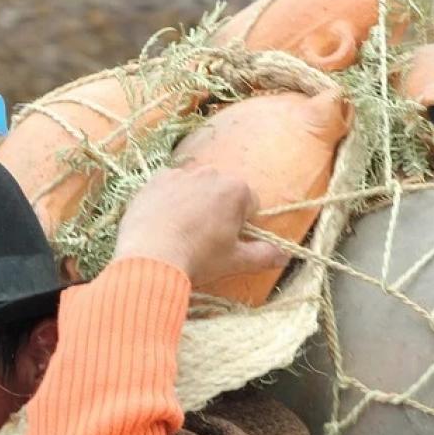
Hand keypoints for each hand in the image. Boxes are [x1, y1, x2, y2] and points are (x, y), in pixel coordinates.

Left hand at [112, 165, 287, 286]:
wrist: (149, 257)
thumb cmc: (197, 258)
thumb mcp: (235, 261)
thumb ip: (263, 255)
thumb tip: (284, 257)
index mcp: (236, 190)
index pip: (250, 205)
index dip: (242, 226)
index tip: (227, 243)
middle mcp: (210, 173)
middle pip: (222, 194)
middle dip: (218, 212)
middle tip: (203, 241)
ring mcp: (180, 174)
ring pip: (195, 189)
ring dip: (193, 205)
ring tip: (180, 233)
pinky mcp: (154, 180)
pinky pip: (169, 188)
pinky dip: (169, 202)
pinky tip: (162, 224)